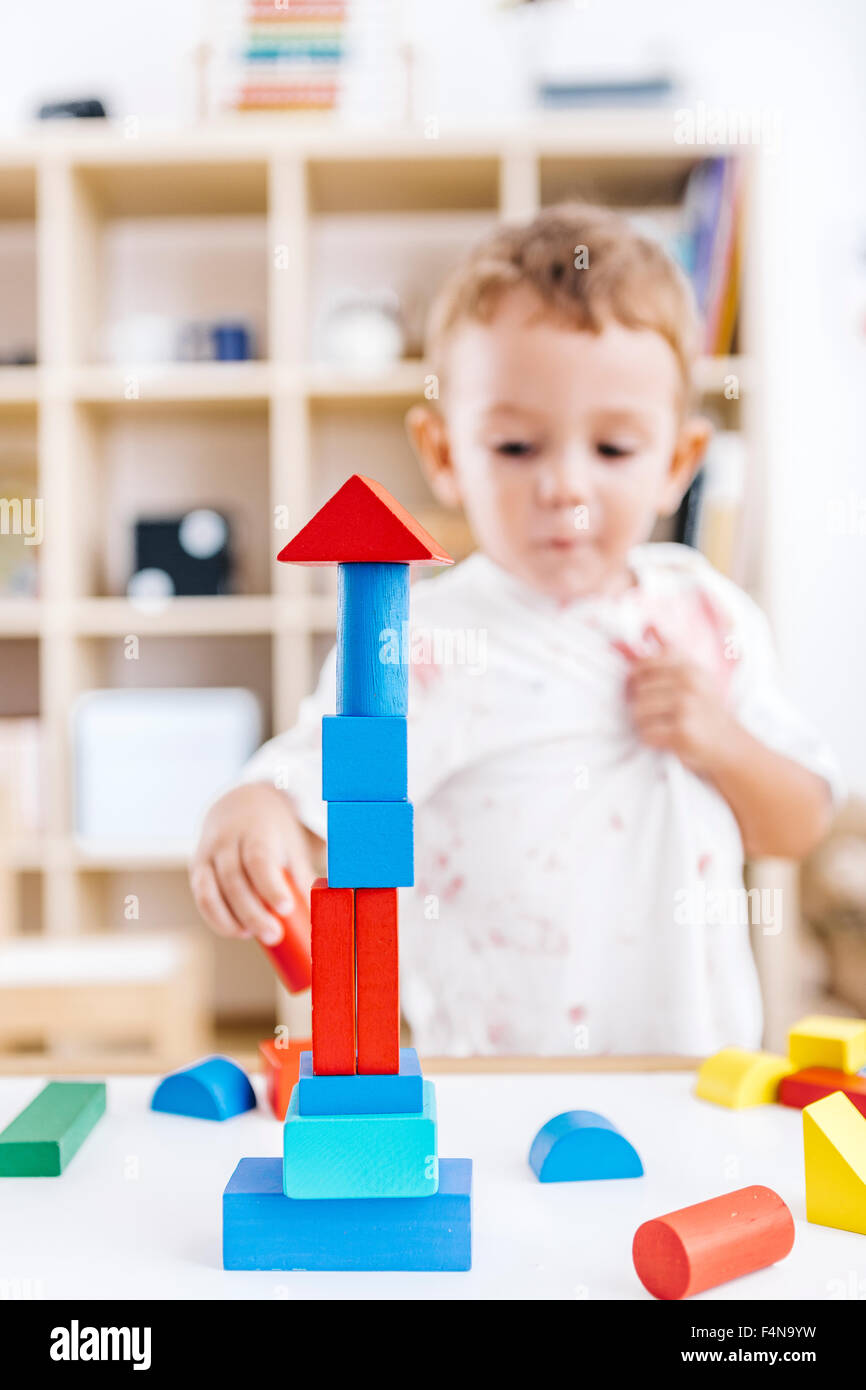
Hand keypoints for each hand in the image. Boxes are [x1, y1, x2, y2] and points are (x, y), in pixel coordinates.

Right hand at [189, 784, 316, 943]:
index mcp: (256, 831)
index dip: (270, 886)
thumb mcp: (291, 844)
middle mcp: (227, 840)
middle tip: (273, 935)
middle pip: (234, 880)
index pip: (259, 859)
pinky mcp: (197, 867)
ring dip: (230, 920)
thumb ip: (302, 877)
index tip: (285, 908)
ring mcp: (207, 853)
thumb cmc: (273, 831)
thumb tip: (320, 914)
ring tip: (251, 935)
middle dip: (252, 913)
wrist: (239, 802)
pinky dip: (216, 918)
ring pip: (210, 891)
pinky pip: (201, 897)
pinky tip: (235, 930)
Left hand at [625, 651, 736, 776]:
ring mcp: (686, 706)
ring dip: (645, 724)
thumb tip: (647, 623)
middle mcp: (688, 682)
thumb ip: (668, 650)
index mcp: (687, 666)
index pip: (643, 665)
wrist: (730, 744)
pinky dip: (651, 740)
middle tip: (660, 714)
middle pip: (637, 690)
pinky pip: (646, 733)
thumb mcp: (693, 674)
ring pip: (638, 711)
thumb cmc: (703, 709)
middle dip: (641, 705)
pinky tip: (667, 739)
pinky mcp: (683, 730)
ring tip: (664, 726)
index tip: (649, 691)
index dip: (637, 680)